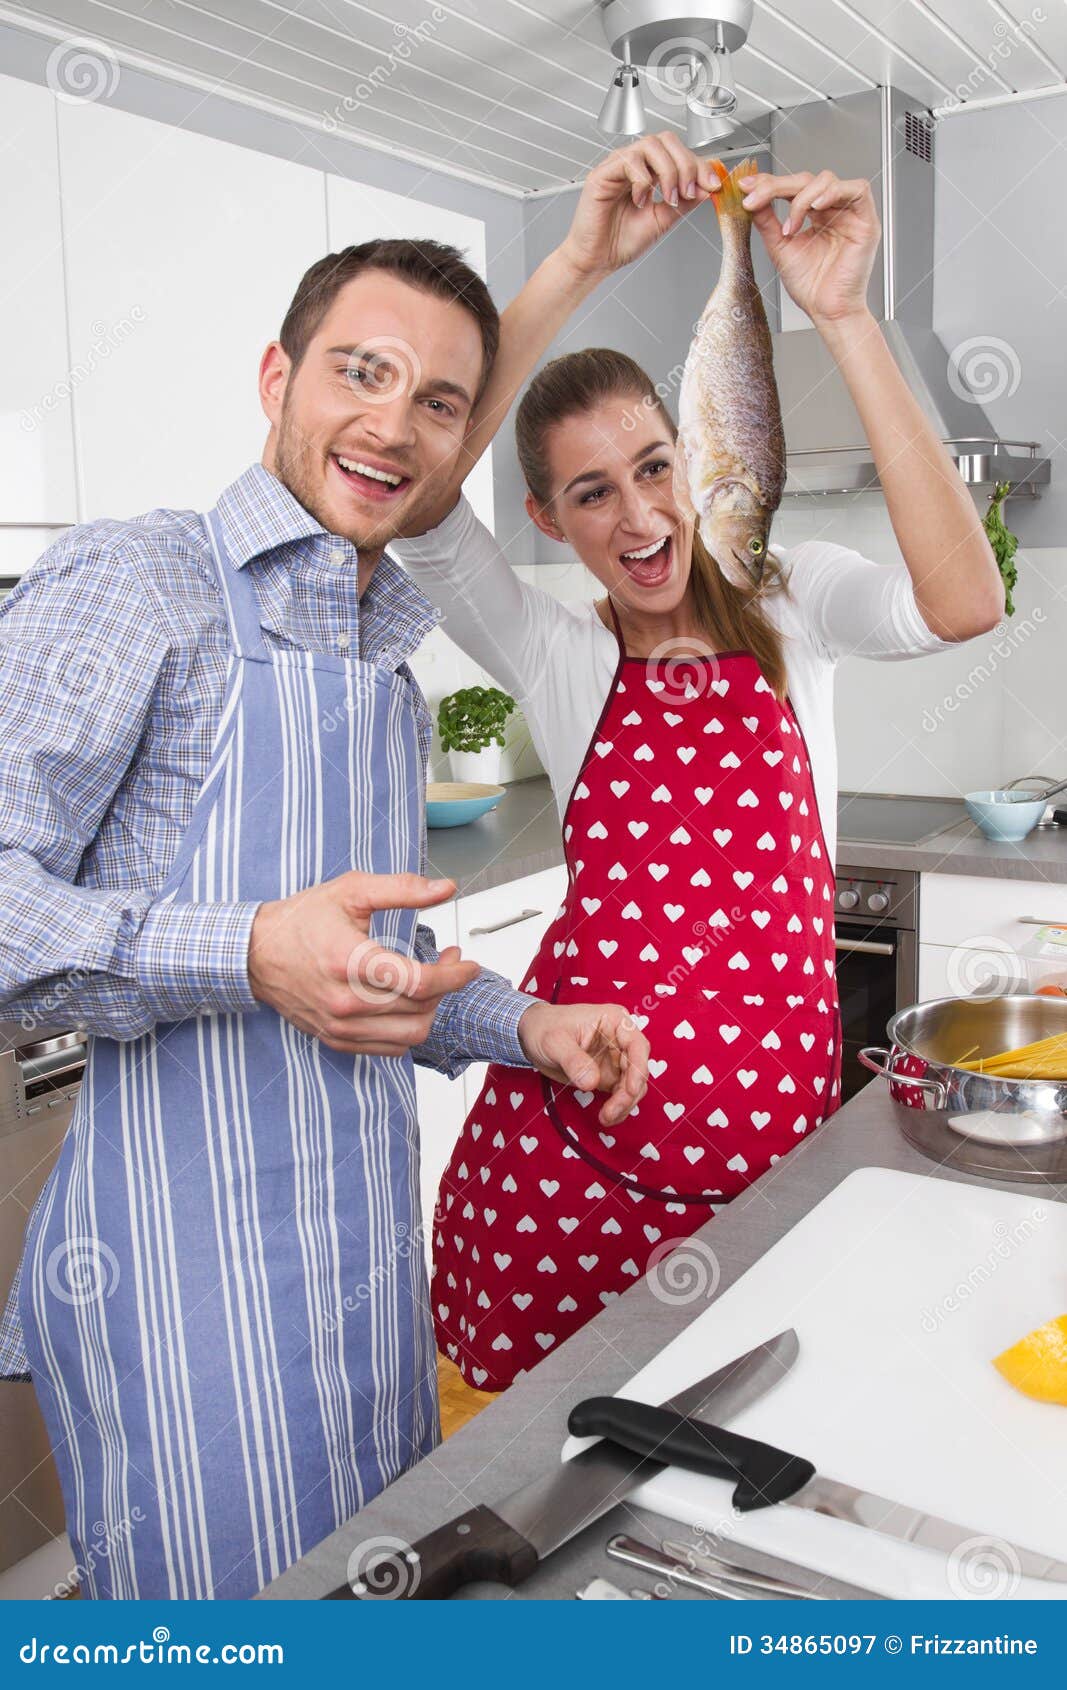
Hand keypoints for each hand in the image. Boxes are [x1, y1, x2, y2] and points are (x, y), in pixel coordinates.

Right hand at [248, 871, 478, 1054]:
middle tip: (450, 960)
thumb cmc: (301, 920)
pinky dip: (408, 1028)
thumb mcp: (350, 891)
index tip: (468, 963)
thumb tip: (446, 888)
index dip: (454, 975)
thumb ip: (401, 889)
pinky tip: (407, 1002)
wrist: (255, 954)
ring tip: (432, 982)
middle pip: (420, 1009)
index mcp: (349, 961)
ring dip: (431, 1009)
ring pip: (411, 1034)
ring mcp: (340, 1026)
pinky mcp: (336, 1040)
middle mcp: (345, 1002)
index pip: (418, 982)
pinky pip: (389, 1048)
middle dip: (447, 985)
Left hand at [517, 1000, 648, 1126]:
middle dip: (629, 1093)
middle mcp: (620, 1040)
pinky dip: (618, 1108)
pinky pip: (621, 1095)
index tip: (630, 1090)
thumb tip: (592, 1083)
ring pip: (633, 1085)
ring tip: (606, 1118)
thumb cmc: (544, 1028)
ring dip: (624, 1104)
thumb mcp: (554, 1041)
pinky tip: (606, 1118)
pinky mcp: (608, 1076)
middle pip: (638, 1069)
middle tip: (611, 1111)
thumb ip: (574, 1060)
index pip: (637, 1045)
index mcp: (614, 1021)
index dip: (638, 1068)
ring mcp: (616, 1060)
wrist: (530, 1035)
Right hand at [558, 133, 722, 282]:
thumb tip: (709, 187)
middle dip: (686, 165)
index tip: (714, 184)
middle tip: (689, 193)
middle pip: (666, 140)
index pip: (678, 153)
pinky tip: (640, 201)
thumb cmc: (622, 241)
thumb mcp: (663, 220)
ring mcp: (617, 166)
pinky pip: (629, 161)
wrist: (597, 260)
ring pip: (650, 145)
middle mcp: (634, 164)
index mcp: (649, 172)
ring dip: (668, 171)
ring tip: (669, 198)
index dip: (699, 164)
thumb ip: (685, 202)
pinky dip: (643, 180)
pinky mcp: (602, 174)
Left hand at [737, 169, 879, 326]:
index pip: (793, 187)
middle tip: (755, 198)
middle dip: (778, 186)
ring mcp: (850, 214)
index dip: (770, 182)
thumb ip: (767, 221)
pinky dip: (834, 192)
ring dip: (802, 197)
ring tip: (791, 225)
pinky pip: (857, 190)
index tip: (745, 186)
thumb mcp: (780, 248)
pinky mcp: (866, 220)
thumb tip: (751, 196)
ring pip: (827, 180)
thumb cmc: (810, 286)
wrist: (827, 310)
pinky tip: (816, 207)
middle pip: (807, 180)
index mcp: (814, 216)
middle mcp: (832, 211)